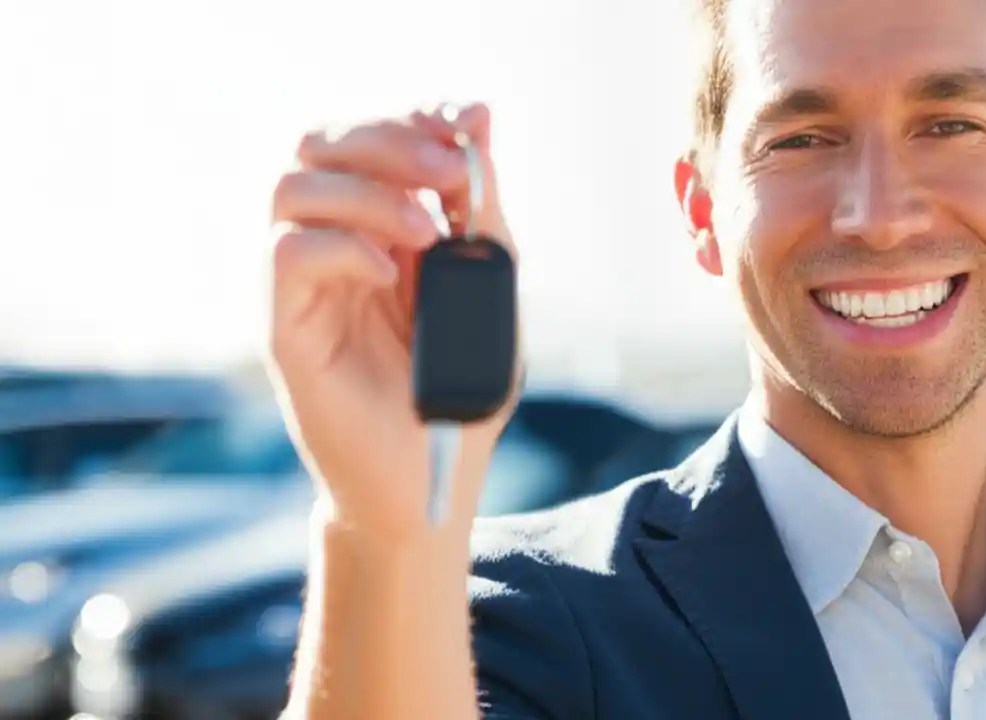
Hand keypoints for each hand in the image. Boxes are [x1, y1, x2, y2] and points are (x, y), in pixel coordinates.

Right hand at [268, 103, 519, 539]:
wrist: (429, 485)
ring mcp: (303, 287)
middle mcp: (330, 248)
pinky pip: (285, 254)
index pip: (367, 139)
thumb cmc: (458, 391)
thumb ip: (479, 208)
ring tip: (423, 231)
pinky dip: (342, 246)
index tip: (463, 126)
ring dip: (366, 190)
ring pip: (291, 187)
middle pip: (320, 144)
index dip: (410, 120)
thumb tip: (473, 114)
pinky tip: (388, 275)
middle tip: (448, 169)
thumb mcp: (488, 286)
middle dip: (389, 141)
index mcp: (375, 230)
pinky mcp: (284, 330)